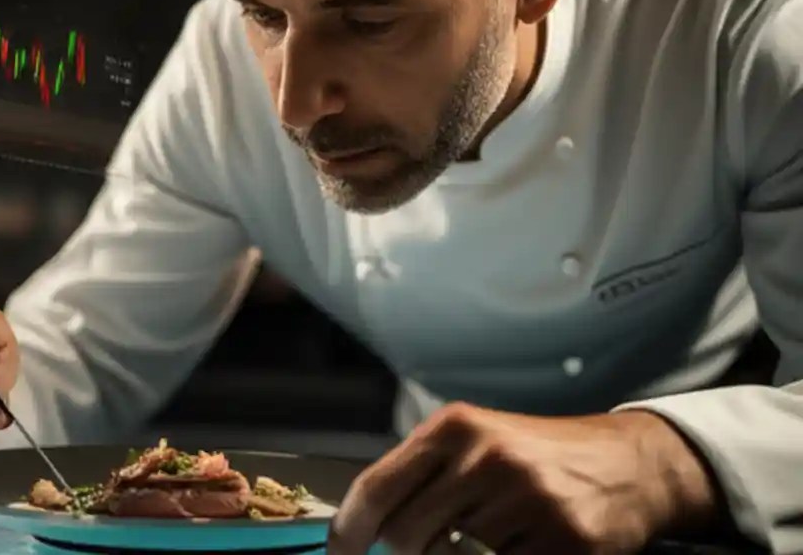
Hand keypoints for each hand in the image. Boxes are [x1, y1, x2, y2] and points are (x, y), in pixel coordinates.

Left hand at [327, 402, 719, 554]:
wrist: (630, 464)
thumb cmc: (536, 457)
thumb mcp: (473, 444)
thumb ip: (421, 476)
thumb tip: (365, 528)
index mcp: (455, 427)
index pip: (377, 487)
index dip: (348, 531)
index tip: (340, 553)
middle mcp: (487, 457)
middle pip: (406, 536)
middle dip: (410, 552)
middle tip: (434, 546)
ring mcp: (528, 499)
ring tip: (489, 540)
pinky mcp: (565, 541)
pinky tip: (518, 549)